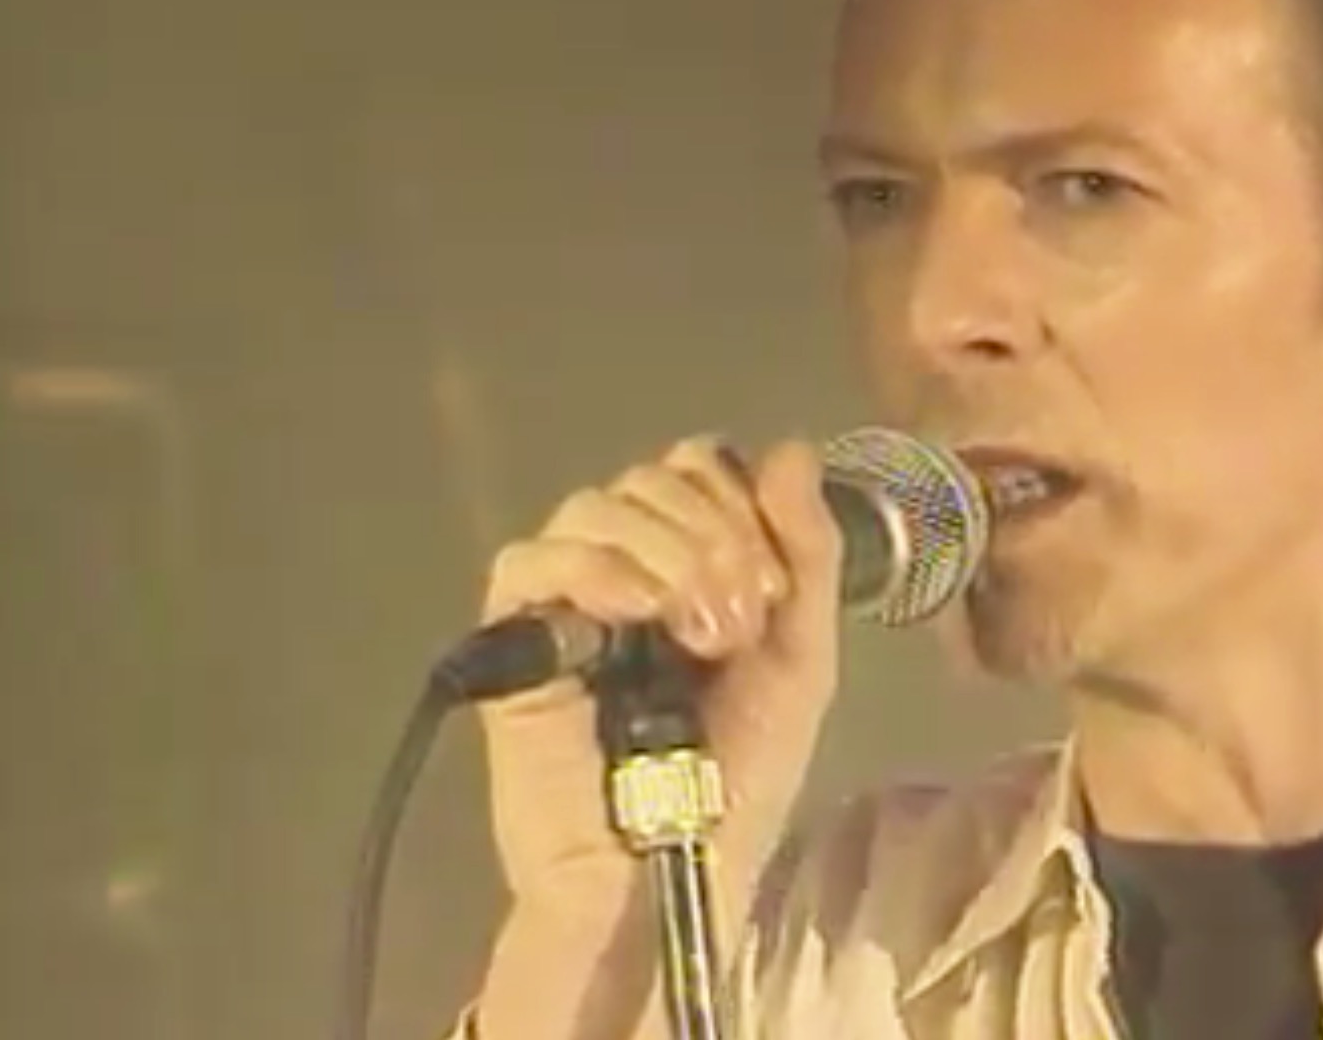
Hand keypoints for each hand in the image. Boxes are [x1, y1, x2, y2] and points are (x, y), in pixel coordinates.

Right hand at [475, 435, 842, 912]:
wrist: (672, 873)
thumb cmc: (738, 782)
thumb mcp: (802, 663)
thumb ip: (808, 556)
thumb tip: (790, 448)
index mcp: (698, 560)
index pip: (704, 466)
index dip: (742, 500)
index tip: (770, 586)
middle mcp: (631, 565)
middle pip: (654, 475)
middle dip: (711, 532)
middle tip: (734, 621)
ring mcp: (569, 598)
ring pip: (595, 504)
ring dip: (663, 550)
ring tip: (695, 630)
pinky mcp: (514, 641)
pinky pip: (526, 560)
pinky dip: (590, 567)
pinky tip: (633, 612)